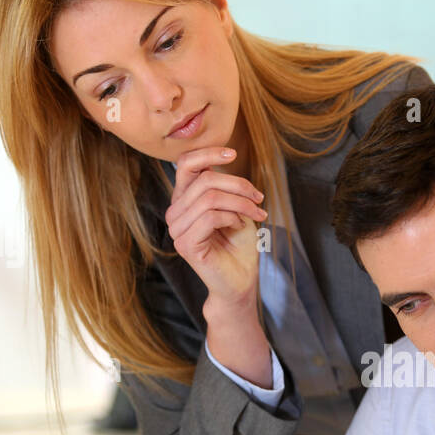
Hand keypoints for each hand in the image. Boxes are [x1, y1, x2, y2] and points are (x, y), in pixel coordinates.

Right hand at [166, 146, 266, 306]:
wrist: (241, 281)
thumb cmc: (240, 246)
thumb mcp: (236, 207)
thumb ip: (225, 185)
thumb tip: (224, 157)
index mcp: (184, 200)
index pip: (185, 164)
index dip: (208, 153)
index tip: (233, 153)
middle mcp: (175, 212)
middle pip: (205, 179)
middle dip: (239, 185)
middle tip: (259, 200)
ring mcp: (177, 229)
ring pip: (210, 197)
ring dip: (240, 204)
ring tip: (255, 215)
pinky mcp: (186, 244)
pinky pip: (210, 217)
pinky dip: (232, 218)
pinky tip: (240, 227)